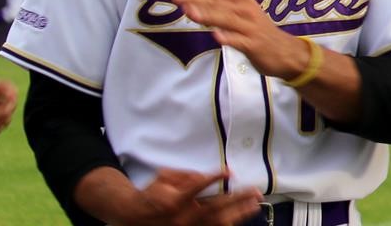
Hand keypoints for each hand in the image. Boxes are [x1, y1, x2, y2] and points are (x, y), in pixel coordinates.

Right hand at [131, 168, 262, 225]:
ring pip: (217, 222)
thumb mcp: (163, 178)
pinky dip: (228, 224)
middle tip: (254, 191)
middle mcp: (183, 216)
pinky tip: (242, 217)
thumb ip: (183, 176)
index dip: (213, 179)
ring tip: (254, 205)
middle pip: (214, 207)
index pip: (196, 187)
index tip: (228, 170)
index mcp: (175, 200)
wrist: (136, 216)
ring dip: (238, 214)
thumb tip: (203, 176)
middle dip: (237, 199)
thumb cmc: (152, 194)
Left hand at [168, 0, 314, 79]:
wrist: (286, 53)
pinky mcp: (253, 44)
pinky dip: (228, 38)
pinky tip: (217, 36)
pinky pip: (239, 41)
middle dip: (195, 0)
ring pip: (226, 20)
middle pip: (217, 4)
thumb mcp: (241, 17)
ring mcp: (250, 27)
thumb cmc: (258, 33)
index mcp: (242, 1)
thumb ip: (220, 12)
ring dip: (208, 15)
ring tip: (190, 12)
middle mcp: (246, 10)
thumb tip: (194, 6)